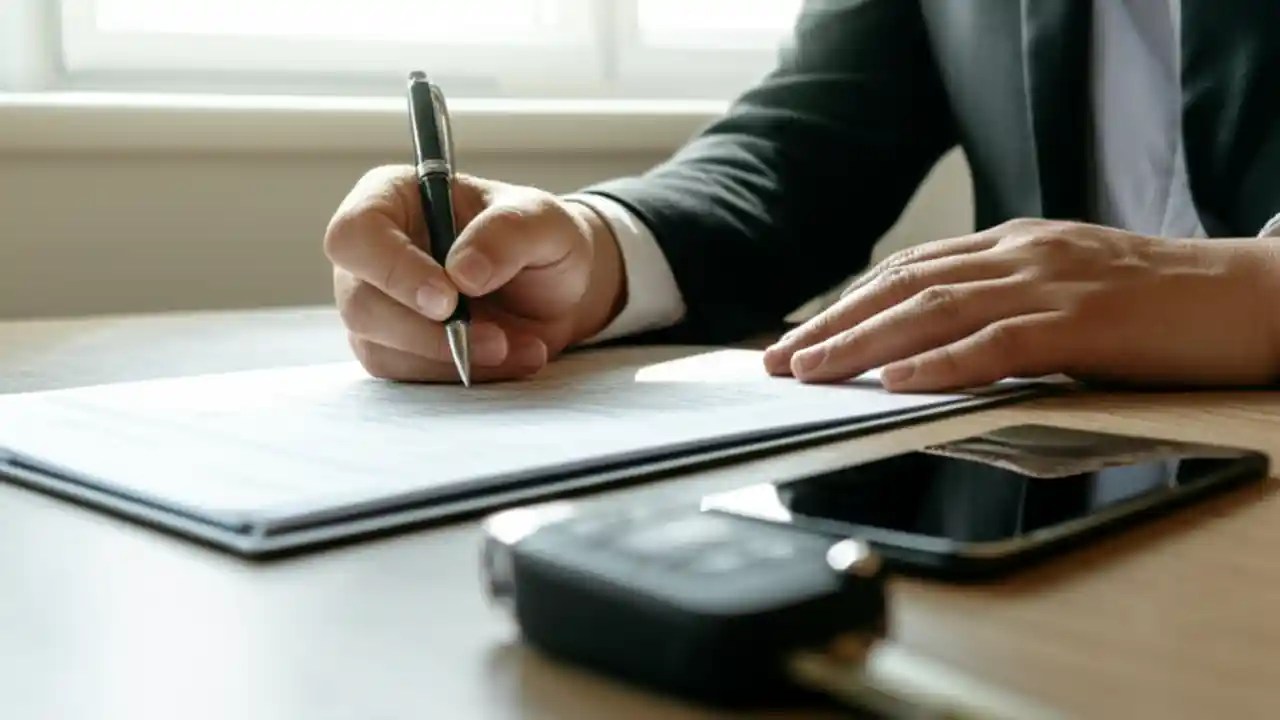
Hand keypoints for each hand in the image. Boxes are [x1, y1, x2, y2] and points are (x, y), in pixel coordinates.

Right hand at [325, 166, 624, 381]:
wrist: (560, 292)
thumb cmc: (541, 240)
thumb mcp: (542, 220)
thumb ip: (506, 234)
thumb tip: (462, 272)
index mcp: (392, 198)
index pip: (356, 234)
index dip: (393, 270)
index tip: (448, 300)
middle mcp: (372, 252)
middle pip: (361, 303)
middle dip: (429, 332)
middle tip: (496, 340)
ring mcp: (376, 304)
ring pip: (381, 348)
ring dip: (453, 358)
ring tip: (516, 346)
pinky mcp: (393, 349)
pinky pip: (408, 376)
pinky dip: (462, 374)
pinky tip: (509, 358)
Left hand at [764, 219, 1279, 390]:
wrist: (1250, 297)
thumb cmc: (1157, 305)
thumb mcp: (1064, 293)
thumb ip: (1002, 314)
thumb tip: (932, 354)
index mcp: (1013, 246)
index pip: (908, 270)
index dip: (847, 303)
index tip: (801, 334)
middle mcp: (1020, 254)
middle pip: (903, 285)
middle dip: (833, 324)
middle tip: (778, 359)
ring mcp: (1050, 283)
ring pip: (934, 310)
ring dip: (863, 343)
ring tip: (811, 370)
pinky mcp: (1083, 323)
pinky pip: (998, 343)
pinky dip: (941, 363)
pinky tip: (897, 382)